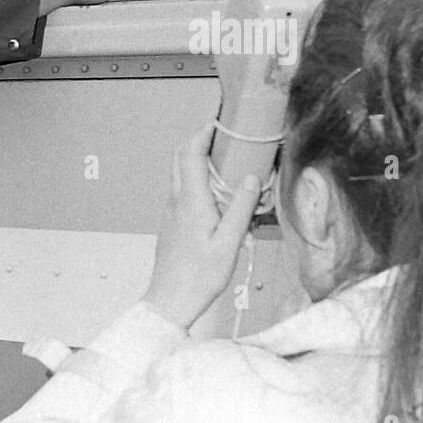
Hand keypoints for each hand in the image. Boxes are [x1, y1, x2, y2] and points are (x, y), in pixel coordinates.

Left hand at [143, 124, 261, 329]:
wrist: (169, 301)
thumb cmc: (198, 277)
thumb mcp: (228, 244)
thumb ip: (240, 208)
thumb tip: (253, 178)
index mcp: (191, 201)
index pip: (191, 153)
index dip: (203, 132)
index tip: (221, 121)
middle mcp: (177, 200)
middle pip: (181, 156)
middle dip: (200, 138)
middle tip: (225, 133)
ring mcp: (172, 210)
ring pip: (181, 171)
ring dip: (199, 156)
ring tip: (227, 157)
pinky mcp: (173, 221)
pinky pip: (184, 187)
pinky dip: (198, 176)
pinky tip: (217, 189)